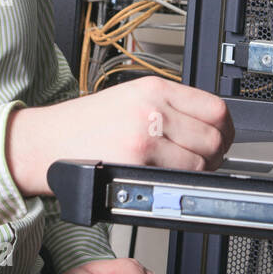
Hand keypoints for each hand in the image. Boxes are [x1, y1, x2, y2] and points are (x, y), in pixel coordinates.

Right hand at [6, 76, 234, 196]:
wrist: (46, 143)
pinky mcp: (137, 163)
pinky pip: (180, 178)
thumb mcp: (128, 98)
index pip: (215, 107)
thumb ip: (167, 107)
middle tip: (204, 161)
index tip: (222, 140)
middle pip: (215, 136)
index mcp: (153, 88)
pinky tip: (167, 182)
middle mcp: (153, 109)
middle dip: (216, 154)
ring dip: (200, 172)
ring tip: (183, 173)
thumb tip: (203, 127)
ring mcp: (146, 136)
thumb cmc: (82, 125)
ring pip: (202, 160)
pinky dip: (180, 185)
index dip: (226, 130)